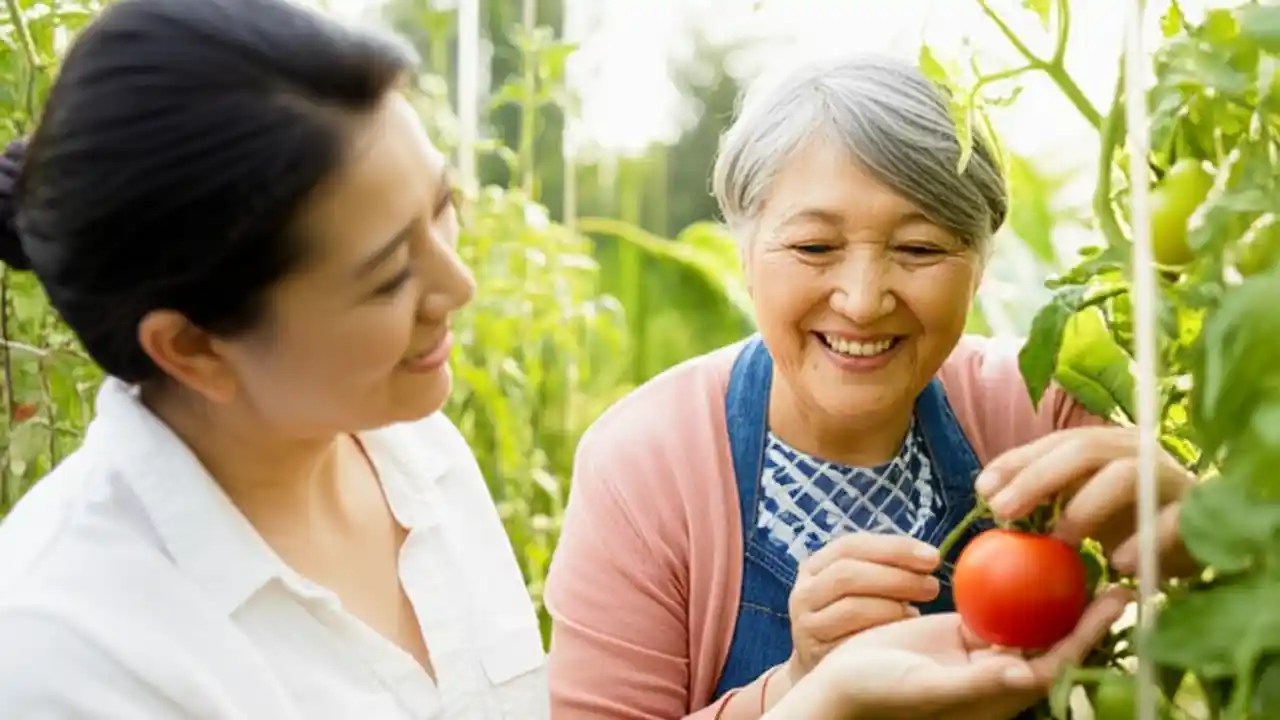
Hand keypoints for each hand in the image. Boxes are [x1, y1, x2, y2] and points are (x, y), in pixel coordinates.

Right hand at [768, 586, 1132, 719]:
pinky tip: (1022, 557)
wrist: (838, 686)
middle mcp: (996, 675)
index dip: (1088, 635)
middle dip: (1081, 610)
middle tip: (1112, 571)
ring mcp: (978, 654)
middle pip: (1049, 640)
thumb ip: (974, 683)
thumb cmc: (877, 695)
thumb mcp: (924, 687)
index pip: (1055, 663)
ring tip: (1075, 557)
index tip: (1115, 599)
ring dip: (1049, 594)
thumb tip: (1023, 672)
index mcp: (997, 695)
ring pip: (1025, 621)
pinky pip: (992, 607)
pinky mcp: (957, 635)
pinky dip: (1010, 586)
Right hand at [787, 533, 941, 676]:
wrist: (824, 676)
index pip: (852, 546)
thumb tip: (929, 557)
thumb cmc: (854, 621)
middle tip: (933, 586)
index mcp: (815, 566)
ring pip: (852, 606)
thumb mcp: (859, 589)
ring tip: (918, 610)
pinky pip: (854, 638)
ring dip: (892, 605)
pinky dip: (882, 631)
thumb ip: (884, 569)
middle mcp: (804, 591)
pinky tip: (901, 634)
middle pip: (849, 573)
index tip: (933, 557)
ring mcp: (806, 623)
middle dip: (897, 576)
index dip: (894, 548)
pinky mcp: (815, 653)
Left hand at [974, 426, 1197, 577]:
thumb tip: (988, 497)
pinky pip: (1168, 521)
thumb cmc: (1128, 521)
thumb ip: (1045, 496)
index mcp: (1107, 442)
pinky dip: (1141, 542)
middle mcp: (1137, 449)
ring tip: (1058, 540)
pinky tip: (1117, 565)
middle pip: (1083, 450)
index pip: (1056, 442)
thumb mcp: (1081, 503)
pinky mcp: (1197, 511)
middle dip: (1037, 478)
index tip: (982, 489)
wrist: (1197, 543)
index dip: (1017, 462)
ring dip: (1084, 507)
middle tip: (1002, 512)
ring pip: (1123, 475)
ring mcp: (1168, 476)